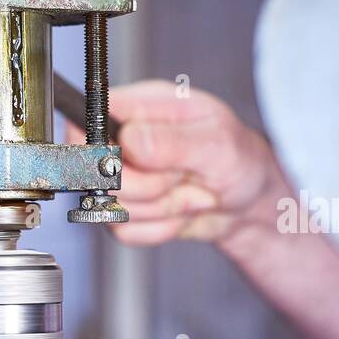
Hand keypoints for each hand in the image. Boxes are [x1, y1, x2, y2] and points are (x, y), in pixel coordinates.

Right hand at [67, 80, 293, 247]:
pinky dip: (158, 229)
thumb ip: (173, 142)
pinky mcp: (122, 209)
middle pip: (96, 173)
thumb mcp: (218, 144)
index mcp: (141, 107)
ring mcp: (119, 177)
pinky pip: (122, 230)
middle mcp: (122, 140)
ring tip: (190, 192)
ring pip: (110, 206)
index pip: (88, 118)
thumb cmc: (240, 160)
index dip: (98, 146)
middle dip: (149, 187)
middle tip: (182, 176)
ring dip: (161, 209)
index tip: (127, 161)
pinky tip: (180, 210)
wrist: (249, 204)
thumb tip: (130, 139)